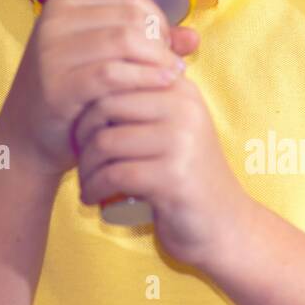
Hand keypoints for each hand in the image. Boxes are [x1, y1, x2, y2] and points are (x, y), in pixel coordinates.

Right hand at [0, 0, 185, 179]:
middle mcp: (53, 21)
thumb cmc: (75, 95)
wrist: (27, 137)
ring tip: (174, 77)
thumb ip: (149, 46)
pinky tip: (162, 87)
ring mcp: (51, 52)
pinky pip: (113, 73)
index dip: (158, 20)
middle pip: (130, 17)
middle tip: (173, 66)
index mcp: (64, 4)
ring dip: (158, 59)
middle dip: (160, 41)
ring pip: (124, 40)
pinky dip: (144, 78)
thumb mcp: (107, 62)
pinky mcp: (57, 84)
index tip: (167, 47)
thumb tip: (194, 37)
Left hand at [72, 42, 252, 271]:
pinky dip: (94, 188)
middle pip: (105, 107)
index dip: (87, 108)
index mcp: (181, 90)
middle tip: (78, 159)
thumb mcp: (171, 129)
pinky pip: (114, 174)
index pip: (115, 80)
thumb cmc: (186, 176)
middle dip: (81, 137)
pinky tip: (92, 198)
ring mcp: (181, 142)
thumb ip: (142, 104)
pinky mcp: (173, 176)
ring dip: (85, 168)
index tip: (81, 134)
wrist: (226, 225)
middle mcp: (184, 109)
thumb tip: (86, 83)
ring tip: (86, 182)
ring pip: (105, 142)